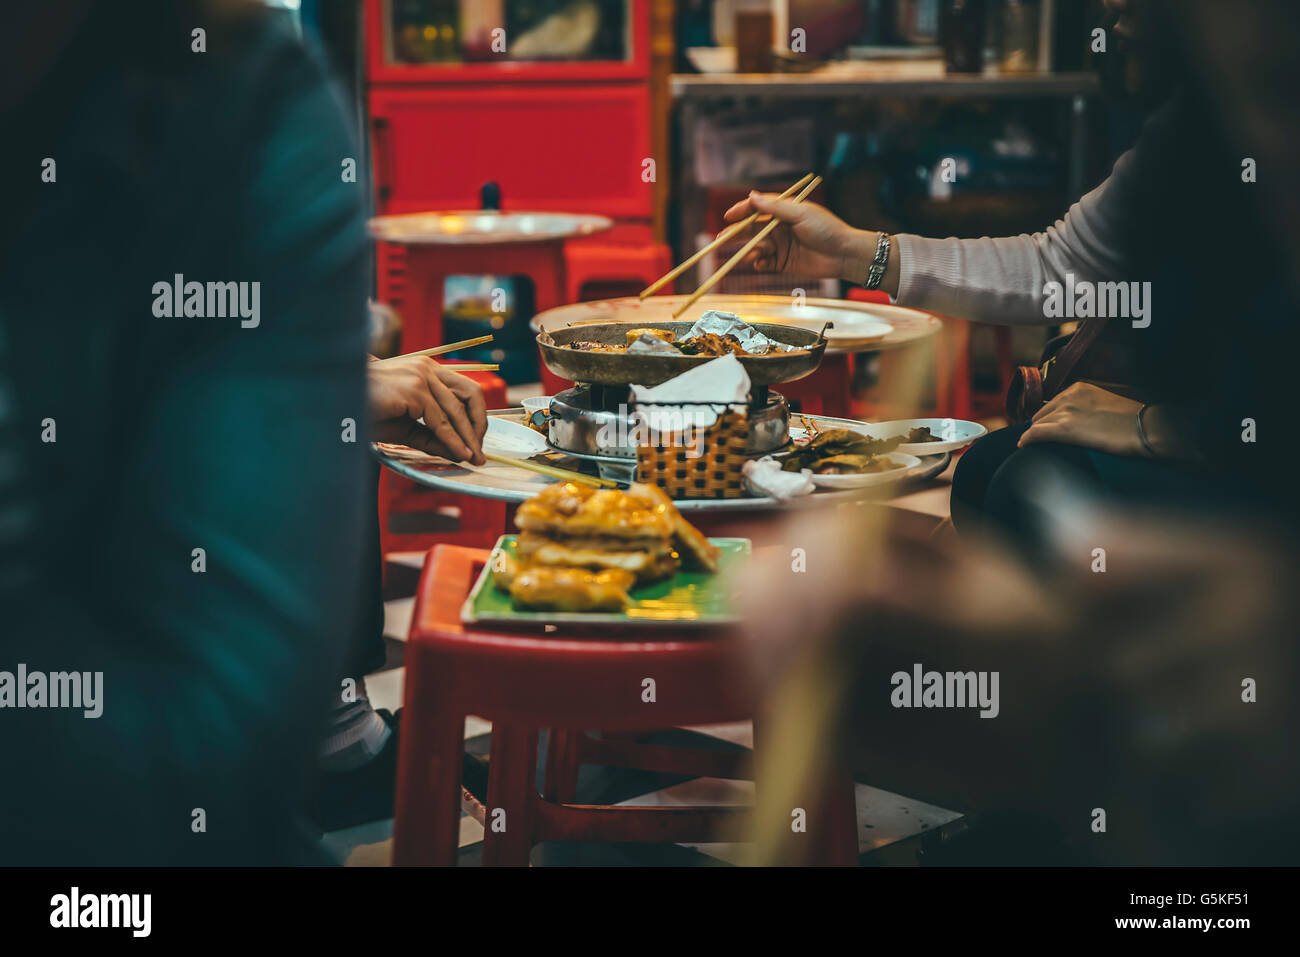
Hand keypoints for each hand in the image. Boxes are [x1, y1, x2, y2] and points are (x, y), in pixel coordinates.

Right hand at [367, 355, 486, 463]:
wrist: (339, 403)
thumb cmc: (367, 412)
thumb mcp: (407, 428)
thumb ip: (434, 437)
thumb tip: (462, 454)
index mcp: (427, 370)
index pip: (465, 390)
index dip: (476, 417)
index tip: (477, 442)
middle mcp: (428, 368)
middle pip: (470, 395)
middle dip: (479, 426)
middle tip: (480, 453)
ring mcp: (421, 375)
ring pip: (457, 410)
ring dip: (468, 438)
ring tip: (474, 459)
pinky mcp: (414, 389)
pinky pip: (441, 421)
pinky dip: (453, 440)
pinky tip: (460, 454)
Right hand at [721, 192, 864, 279]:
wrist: (843, 254)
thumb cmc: (826, 229)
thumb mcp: (801, 214)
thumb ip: (775, 207)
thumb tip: (751, 196)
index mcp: (783, 210)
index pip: (756, 208)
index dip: (741, 211)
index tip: (728, 216)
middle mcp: (779, 227)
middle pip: (751, 229)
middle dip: (736, 234)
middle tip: (721, 239)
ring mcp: (780, 245)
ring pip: (755, 247)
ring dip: (749, 251)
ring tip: (751, 255)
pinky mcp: (782, 263)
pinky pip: (763, 263)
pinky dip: (759, 263)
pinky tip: (761, 264)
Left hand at [1018, 382, 1148, 456]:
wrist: (1148, 426)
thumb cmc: (1137, 418)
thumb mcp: (1110, 402)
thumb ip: (1092, 406)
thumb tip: (1087, 419)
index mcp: (1081, 388)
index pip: (1054, 403)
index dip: (1050, 418)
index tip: (1049, 427)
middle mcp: (1069, 396)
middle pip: (1042, 413)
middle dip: (1042, 426)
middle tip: (1042, 439)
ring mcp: (1066, 411)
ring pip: (1038, 424)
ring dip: (1036, 435)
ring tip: (1033, 446)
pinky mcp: (1064, 429)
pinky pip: (1035, 434)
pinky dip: (1027, 440)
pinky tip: (1024, 446)